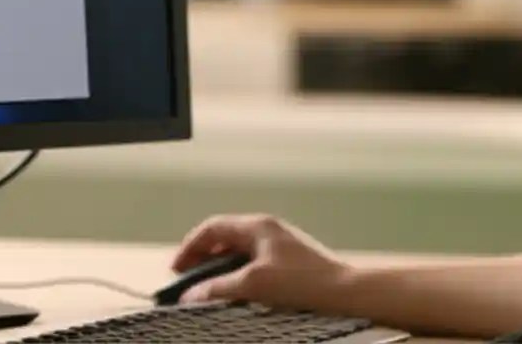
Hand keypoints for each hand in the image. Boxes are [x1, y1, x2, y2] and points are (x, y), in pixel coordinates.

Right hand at [171, 213, 355, 309]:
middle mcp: (267, 229)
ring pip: (238, 251)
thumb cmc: (303, 282)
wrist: (344, 291)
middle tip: (188, 281)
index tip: (177, 270)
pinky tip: (236, 293)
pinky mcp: (288, 260)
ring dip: (219, 269)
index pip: (212, 228)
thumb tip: (191, 295)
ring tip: (208, 290)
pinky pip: (252, 262)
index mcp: (257, 226)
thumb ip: (218, 288)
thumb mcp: (254, 284)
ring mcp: (279, 244)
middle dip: (202, 259)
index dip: (190, 247)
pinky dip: (237, 274)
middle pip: (224, 238)